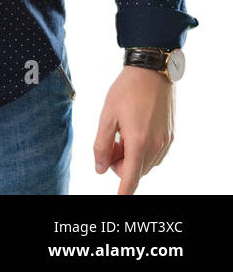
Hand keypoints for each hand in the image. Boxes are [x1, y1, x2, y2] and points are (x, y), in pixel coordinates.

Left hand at [94, 66, 174, 194]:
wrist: (151, 72)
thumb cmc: (126, 91)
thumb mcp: (106, 116)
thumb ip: (101, 145)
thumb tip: (99, 169)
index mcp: (138, 142)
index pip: (131, 178)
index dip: (123, 191)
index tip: (119, 199)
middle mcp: (155, 146)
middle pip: (135, 170)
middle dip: (119, 164)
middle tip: (110, 142)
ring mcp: (166, 142)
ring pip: (145, 163)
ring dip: (131, 157)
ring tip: (121, 134)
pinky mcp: (170, 136)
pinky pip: (155, 154)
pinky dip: (142, 150)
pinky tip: (133, 131)